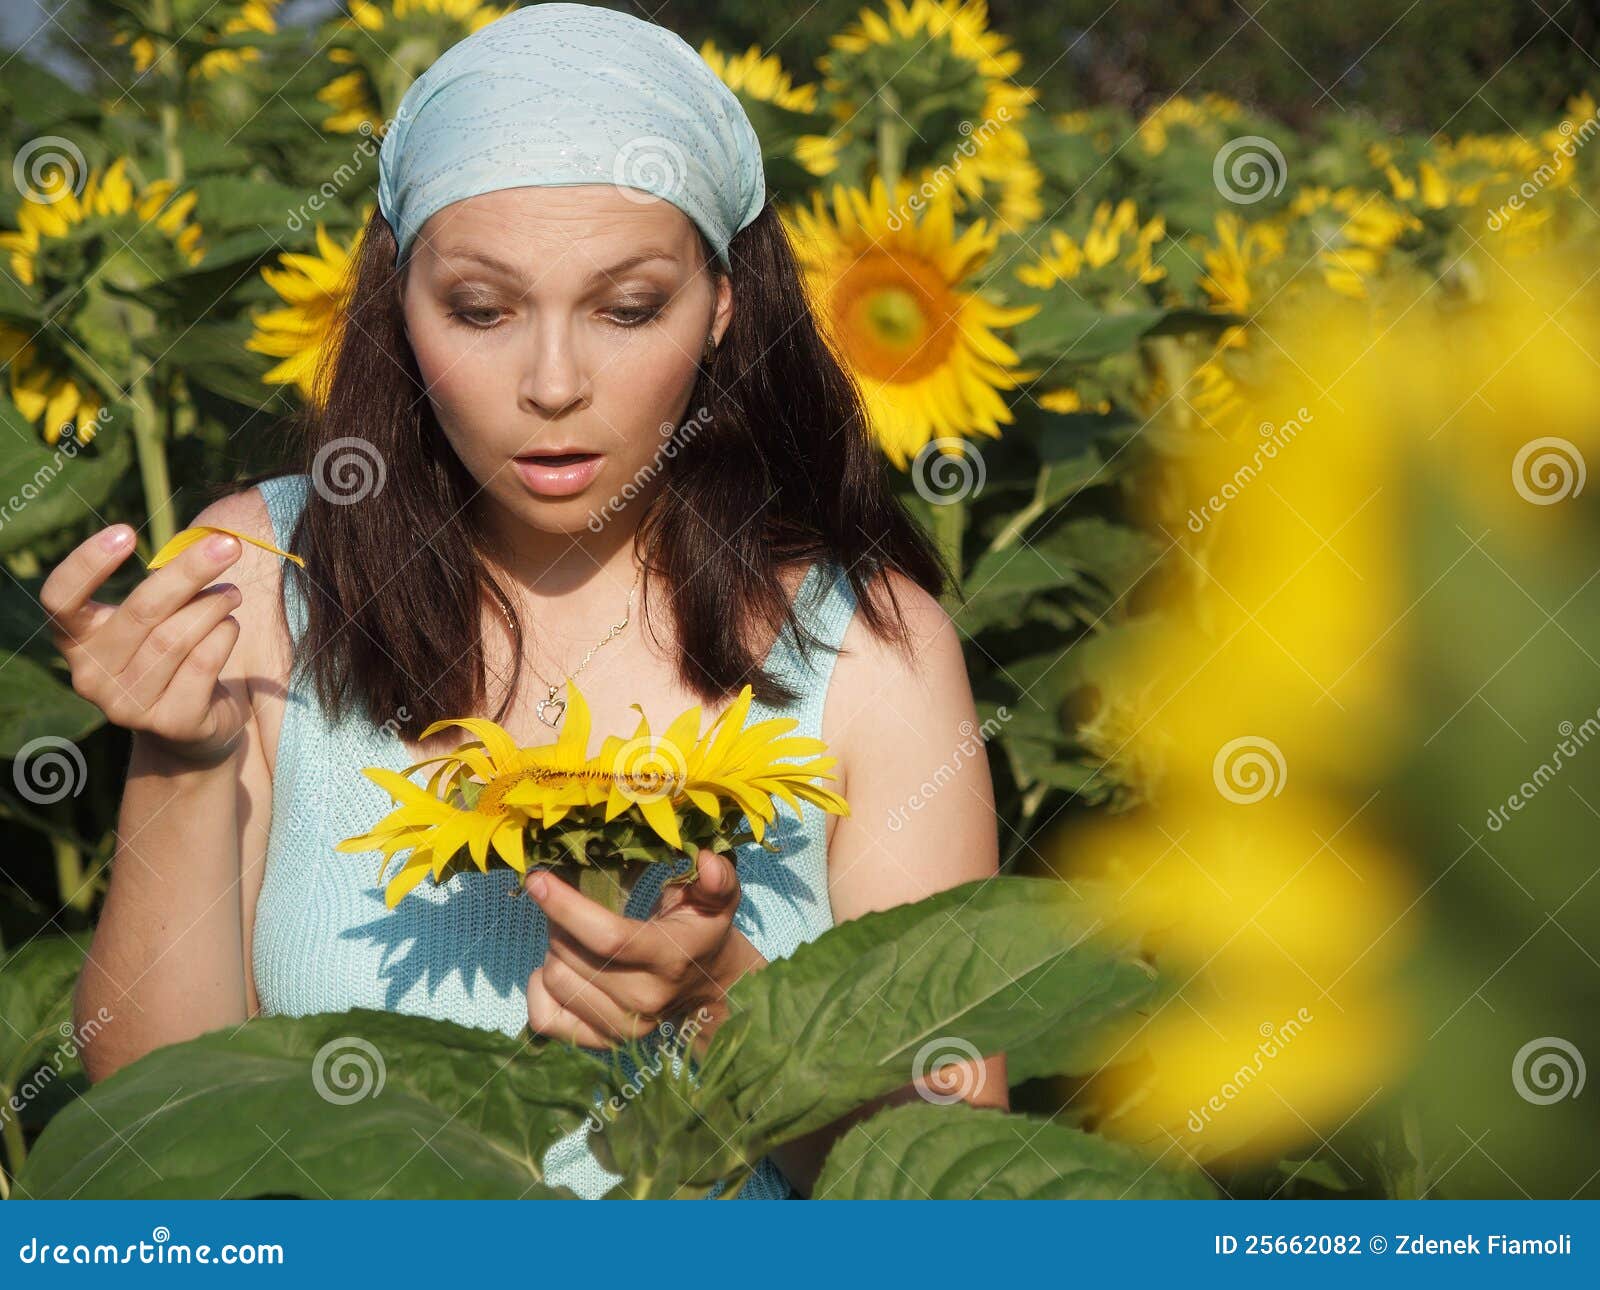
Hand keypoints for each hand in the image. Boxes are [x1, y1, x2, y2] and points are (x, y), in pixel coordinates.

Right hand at [41, 523, 249, 765]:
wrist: (194, 727)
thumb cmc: (172, 653)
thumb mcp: (157, 618)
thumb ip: (166, 585)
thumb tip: (210, 541)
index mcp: (77, 640)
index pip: (61, 598)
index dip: (86, 563)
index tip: (126, 531)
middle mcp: (92, 675)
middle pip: (141, 611)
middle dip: (189, 571)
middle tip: (228, 544)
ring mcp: (127, 705)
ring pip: (176, 637)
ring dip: (214, 605)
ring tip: (232, 593)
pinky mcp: (170, 722)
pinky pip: (204, 662)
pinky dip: (224, 634)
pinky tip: (230, 626)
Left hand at [523, 849, 764, 1051]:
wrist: (710, 989)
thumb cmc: (702, 931)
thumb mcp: (717, 899)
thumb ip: (716, 878)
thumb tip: (705, 860)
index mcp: (671, 959)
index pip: (608, 938)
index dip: (566, 908)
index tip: (538, 880)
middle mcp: (646, 1000)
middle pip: (571, 956)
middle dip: (558, 921)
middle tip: (568, 904)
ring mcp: (624, 1027)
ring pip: (555, 981)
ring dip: (553, 950)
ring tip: (572, 935)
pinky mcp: (602, 1043)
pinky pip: (545, 1017)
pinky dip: (539, 988)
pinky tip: (561, 967)